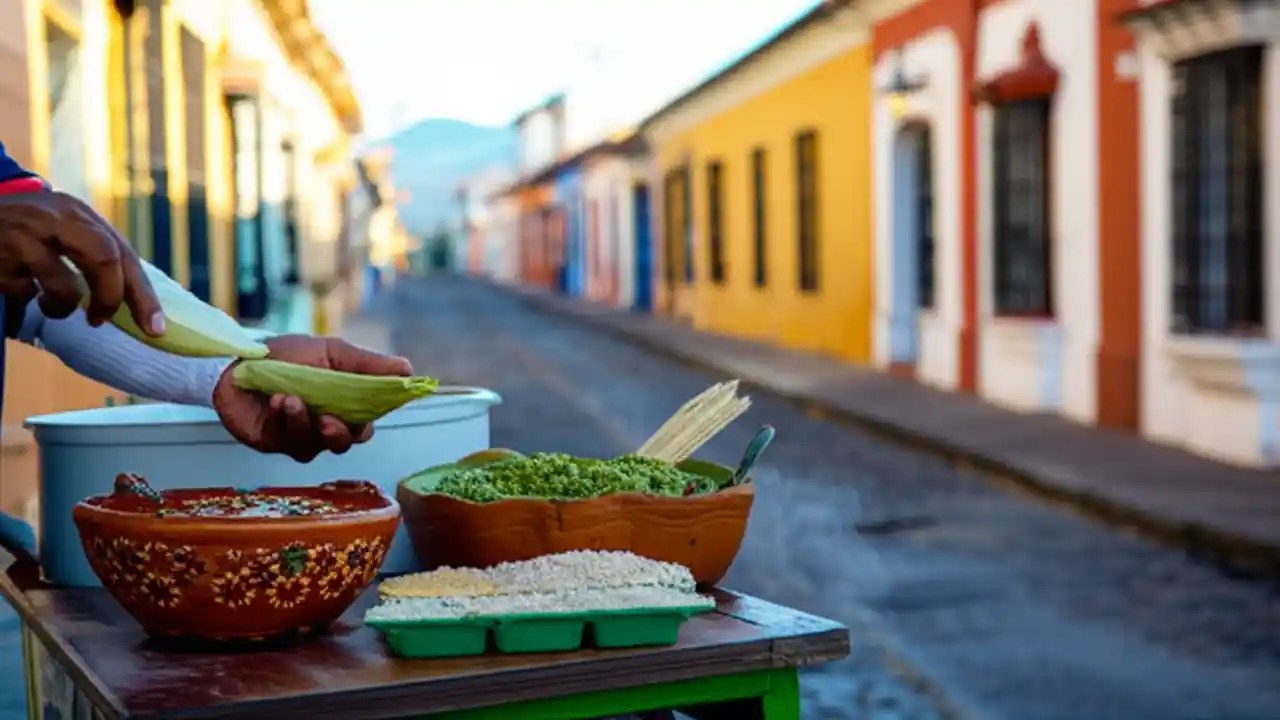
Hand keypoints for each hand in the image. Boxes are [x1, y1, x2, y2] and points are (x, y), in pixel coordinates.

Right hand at [0, 191, 163, 332]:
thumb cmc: (23, 231)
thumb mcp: (60, 227)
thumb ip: (93, 252)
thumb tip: (136, 304)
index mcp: (77, 213)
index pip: (123, 252)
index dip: (143, 294)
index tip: (155, 328)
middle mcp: (54, 218)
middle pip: (105, 258)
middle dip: (111, 297)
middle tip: (101, 320)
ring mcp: (24, 235)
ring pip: (67, 286)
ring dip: (64, 307)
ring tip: (54, 308)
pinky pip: (25, 293)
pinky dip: (26, 300)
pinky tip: (18, 290)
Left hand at [212, 334, 413, 461]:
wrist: (235, 362)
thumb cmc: (285, 354)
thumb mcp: (331, 352)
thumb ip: (367, 364)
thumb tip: (408, 369)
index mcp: (344, 401)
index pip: (371, 417)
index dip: (376, 415)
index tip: (375, 405)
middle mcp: (327, 422)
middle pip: (351, 440)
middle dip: (344, 432)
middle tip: (331, 419)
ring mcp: (303, 436)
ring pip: (322, 446)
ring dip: (308, 423)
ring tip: (290, 399)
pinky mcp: (279, 443)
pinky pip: (294, 444)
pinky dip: (288, 422)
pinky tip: (279, 402)